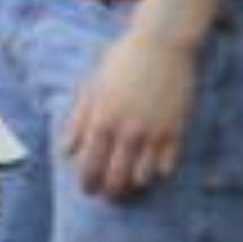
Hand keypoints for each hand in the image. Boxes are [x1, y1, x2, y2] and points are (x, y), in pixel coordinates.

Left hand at [64, 26, 199, 200]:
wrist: (162, 45)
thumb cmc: (121, 62)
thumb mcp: (92, 87)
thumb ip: (78, 122)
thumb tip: (65, 151)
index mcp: (103, 119)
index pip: (90, 165)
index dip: (86, 183)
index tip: (86, 190)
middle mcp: (128, 131)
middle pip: (116, 179)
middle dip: (109, 193)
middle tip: (107, 196)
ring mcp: (155, 133)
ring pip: (143, 178)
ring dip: (134, 186)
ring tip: (128, 187)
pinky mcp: (177, 132)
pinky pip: (167, 167)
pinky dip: (158, 173)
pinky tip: (151, 170)